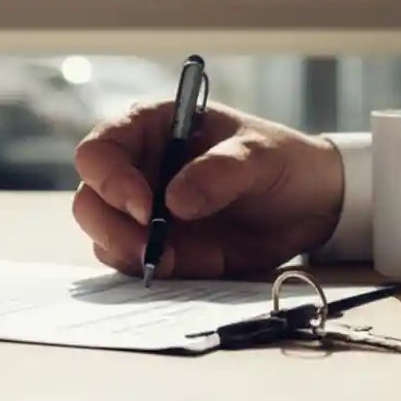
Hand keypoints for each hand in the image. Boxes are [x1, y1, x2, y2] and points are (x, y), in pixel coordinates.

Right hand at [72, 102, 343, 278]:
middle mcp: (137, 169)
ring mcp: (145, 211)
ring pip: (103, 237)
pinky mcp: (161, 247)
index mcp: (151, 129)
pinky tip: (191, 267)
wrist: (311, 205)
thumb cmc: (282, 161)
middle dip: (112, 228)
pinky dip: (153, 272)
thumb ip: (220, 172)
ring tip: (174, 262)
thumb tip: (175, 201)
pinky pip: (134, 264)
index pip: (100, 151)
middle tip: (149, 249)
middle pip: (89, 200)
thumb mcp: (260, 156)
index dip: (110, 180)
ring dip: (129, 254)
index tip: (146, 207)